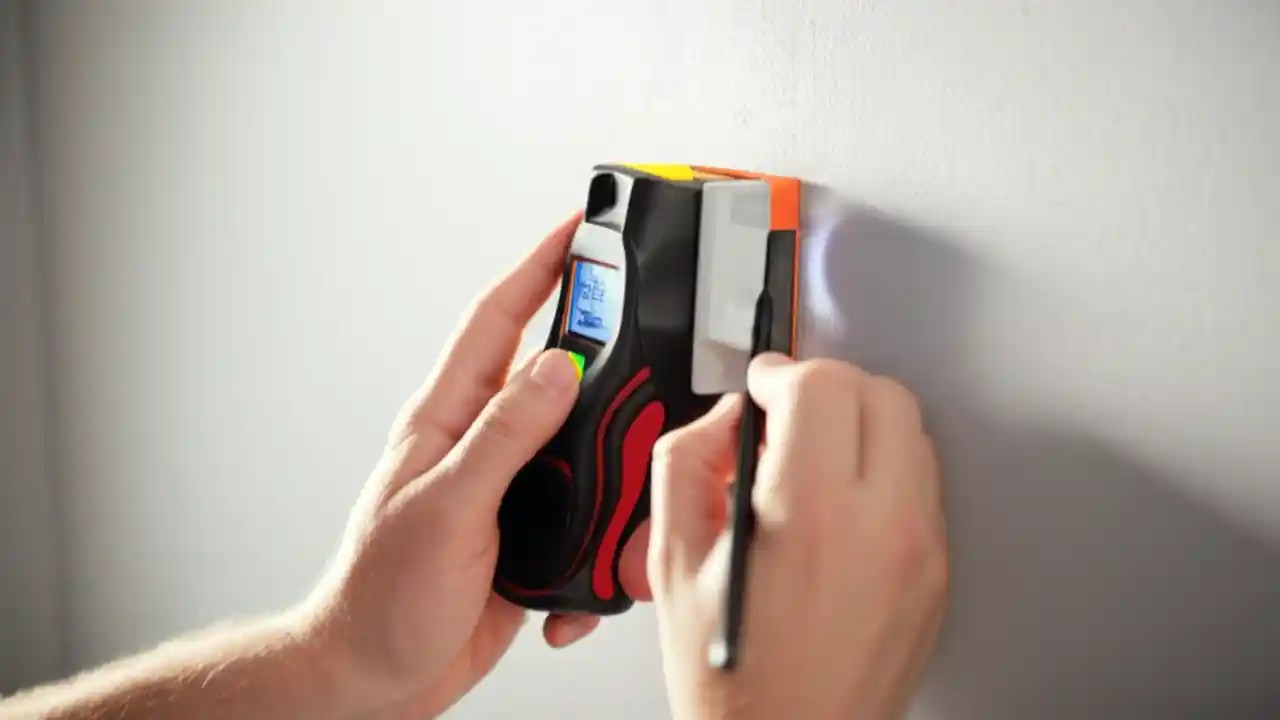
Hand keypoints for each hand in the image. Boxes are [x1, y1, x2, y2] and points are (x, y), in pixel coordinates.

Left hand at [299, 214, 648, 716]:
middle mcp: (478, 443)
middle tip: (645, 325)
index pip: (497, 319)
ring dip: (613, 448)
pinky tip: (602, 546)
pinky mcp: (529, 532)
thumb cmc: (380, 598)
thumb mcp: (446, 507)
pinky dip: (604, 525)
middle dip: (600, 346)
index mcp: (446, 419)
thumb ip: (504, 436)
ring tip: (640, 446)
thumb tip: (557, 368)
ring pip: (578, 438)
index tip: (577, 227)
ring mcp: (505, 487)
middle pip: (551, 371)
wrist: (374, 676)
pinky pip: (584, 507)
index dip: (538, 266)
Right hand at [649, 354, 947, 718]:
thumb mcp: (672, 562)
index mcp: (809, 516)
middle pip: (880, 394)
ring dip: (860, 424)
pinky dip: (883, 470)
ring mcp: (920, 551)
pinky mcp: (937, 573)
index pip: (821, 385)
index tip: (760, 387)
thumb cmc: (733, 679)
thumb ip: (686, 461)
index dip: (780, 371)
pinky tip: (840, 500)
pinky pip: (922, 485)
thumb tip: (722, 418)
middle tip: (785, 411)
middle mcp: (880, 526)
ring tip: (811, 458)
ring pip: (911, 433)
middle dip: (826, 386)